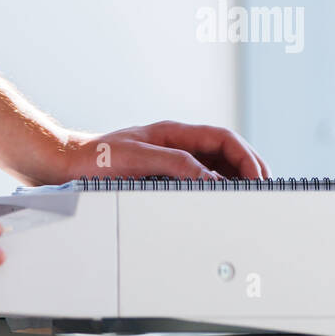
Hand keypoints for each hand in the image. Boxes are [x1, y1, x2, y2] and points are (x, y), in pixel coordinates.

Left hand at [51, 120, 269, 183]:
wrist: (68, 165)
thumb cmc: (97, 158)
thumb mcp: (138, 160)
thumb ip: (177, 166)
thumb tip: (212, 179)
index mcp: (174, 132)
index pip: (223, 138)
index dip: (246, 157)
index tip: (259, 178)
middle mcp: (176, 143)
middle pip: (225, 151)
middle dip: (249, 167)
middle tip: (266, 189)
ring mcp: (170, 158)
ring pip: (215, 165)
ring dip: (235, 179)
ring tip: (250, 198)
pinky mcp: (162, 174)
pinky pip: (198, 179)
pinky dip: (216, 189)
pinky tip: (220, 203)